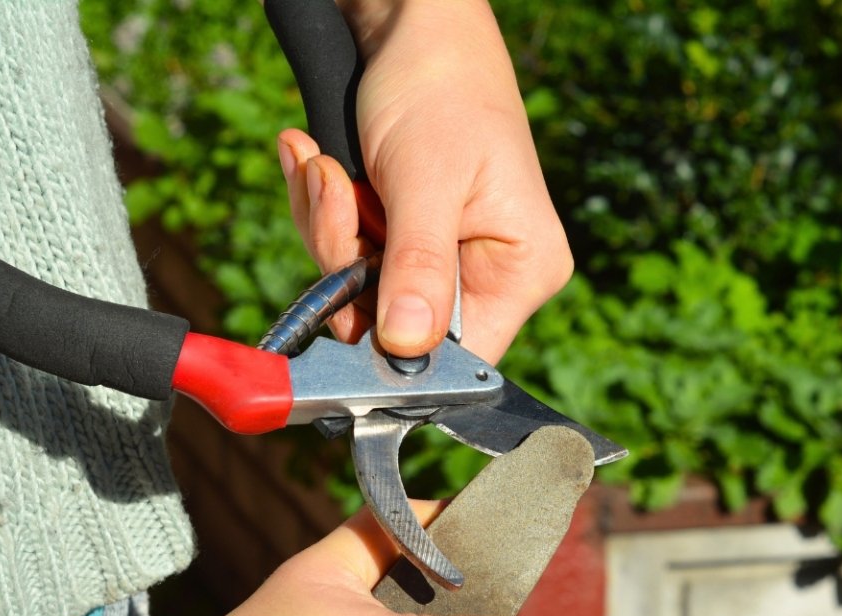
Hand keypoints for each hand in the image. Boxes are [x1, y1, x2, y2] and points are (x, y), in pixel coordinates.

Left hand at [276, 0, 572, 362]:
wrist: (412, 24)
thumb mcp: (427, 182)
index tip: (346, 309)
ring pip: (357, 288)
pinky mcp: (398, 234)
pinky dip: (322, 207)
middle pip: (395, 323)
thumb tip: (407, 348)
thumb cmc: (440, 88)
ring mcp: (439, 256)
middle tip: (337, 190)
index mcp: (522, 270)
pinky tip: (319, 161)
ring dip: (327, 225)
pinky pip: (344, 253)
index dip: (396, 347)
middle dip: (346, 260)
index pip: (461, 356)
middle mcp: (487, 273)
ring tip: (326, 164)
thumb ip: (418, 268)